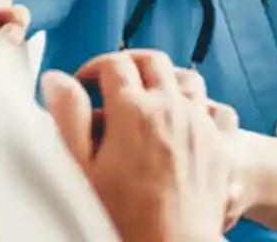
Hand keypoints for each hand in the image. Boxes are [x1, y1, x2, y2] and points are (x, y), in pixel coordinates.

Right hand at [41, 50, 236, 241]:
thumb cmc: (123, 216)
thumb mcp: (82, 168)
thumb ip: (68, 117)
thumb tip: (57, 79)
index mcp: (133, 110)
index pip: (113, 64)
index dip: (93, 67)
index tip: (83, 83)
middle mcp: (170, 107)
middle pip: (152, 60)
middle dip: (129, 62)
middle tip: (114, 77)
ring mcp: (199, 123)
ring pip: (187, 78)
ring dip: (166, 78)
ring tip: (150, 94)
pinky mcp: (219, 144)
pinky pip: (215, 107)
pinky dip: (199, 104)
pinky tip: (186, 117)